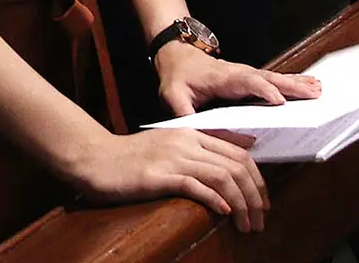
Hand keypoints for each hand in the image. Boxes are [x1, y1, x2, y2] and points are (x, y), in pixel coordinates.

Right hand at [63, 129, 268, 232]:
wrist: (95, 158)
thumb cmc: (131, 158)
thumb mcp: (168, 147)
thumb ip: (197, 151)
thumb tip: (232, 162)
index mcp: (191, 133)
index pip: (239, 153)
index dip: (258, 179)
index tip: (263, 201)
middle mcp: (186, 142)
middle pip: (236, 165)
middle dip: (256, 195)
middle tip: (261, 218)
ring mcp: (173, 157)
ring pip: (223, 176)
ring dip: (242, 203)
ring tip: (247, 225)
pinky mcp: (159, 174)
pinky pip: (196, 185)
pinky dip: (216, 200)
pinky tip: (225, 213)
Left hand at [154, 43, 320, 117]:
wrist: (177, 54)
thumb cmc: (176, 77)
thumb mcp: (171, 95)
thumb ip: (183, 113)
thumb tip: (196, 131)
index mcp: (223, 78)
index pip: (247, 82)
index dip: (264, 90)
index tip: (280, 101)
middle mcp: (239, 73)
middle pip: (269, 78)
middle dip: (291, 86)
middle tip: (314, 94)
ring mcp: (246, 74)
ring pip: (275, 78)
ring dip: (297, 84)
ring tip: (319, 89)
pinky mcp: (250, 78)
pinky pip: (274, 80)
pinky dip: (292, 82)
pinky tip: (310, 85)